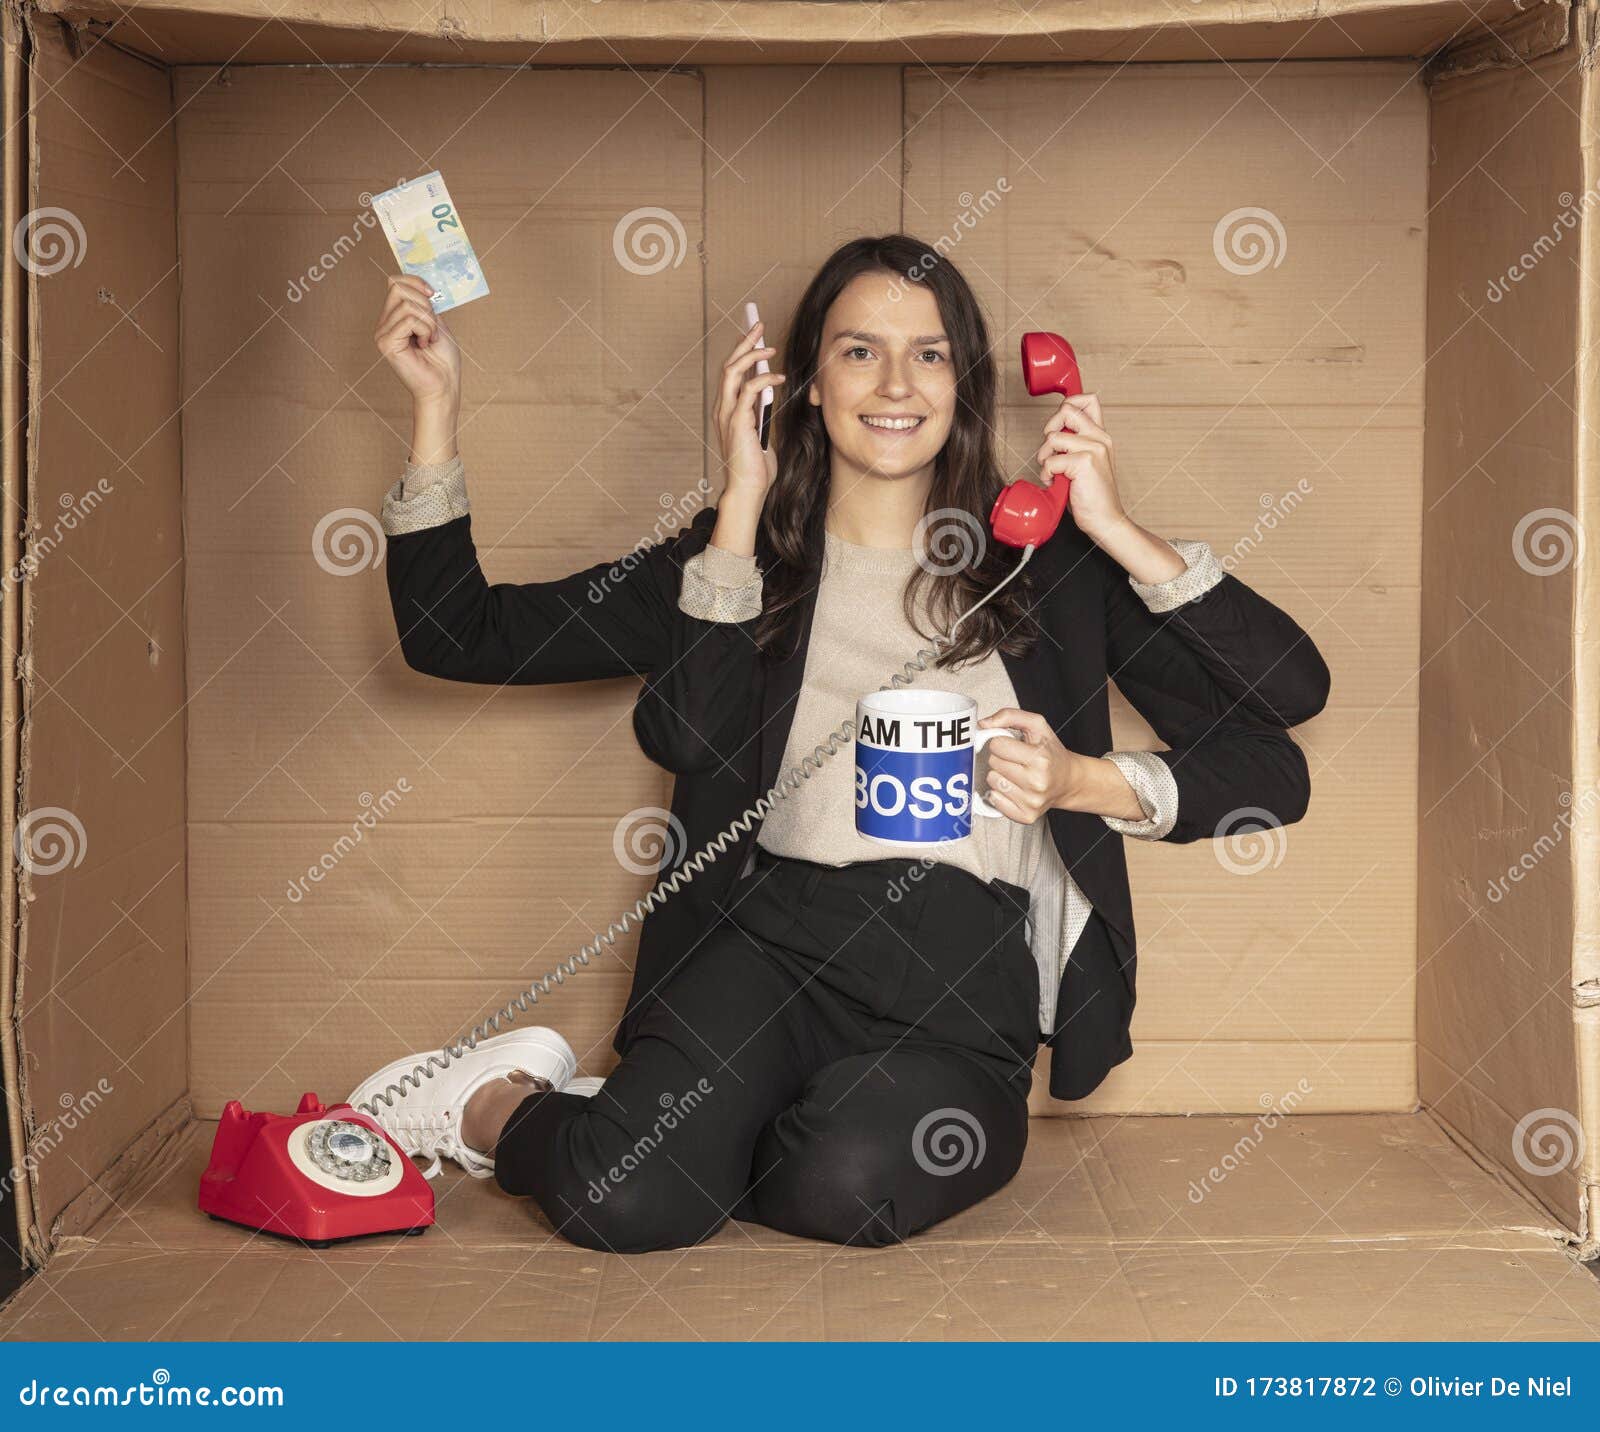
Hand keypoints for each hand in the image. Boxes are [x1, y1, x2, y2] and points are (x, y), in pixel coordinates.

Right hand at [375, 274, 459, 410]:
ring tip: (429, 339)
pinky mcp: (386, 342)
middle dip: (425, 304)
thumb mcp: (436, 323)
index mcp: (394, 317)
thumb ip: (423, 304)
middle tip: (432, 327)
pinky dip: (425, 330)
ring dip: (428, 321)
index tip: (432, 294)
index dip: (415, 282)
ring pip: (407, 305)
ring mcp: (382, 333)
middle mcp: (384, 323)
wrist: (444, 386)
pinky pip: (409, 320)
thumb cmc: (443, 360)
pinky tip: (424, 345)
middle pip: (398, 288)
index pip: (395, 282)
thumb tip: (418, 283)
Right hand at [714, 318, 785, 498]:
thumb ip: (761, 413)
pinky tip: (779, 377)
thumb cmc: (756, 467)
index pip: (731, 372)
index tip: (754, 334)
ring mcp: (727, 415)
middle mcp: (723, 409)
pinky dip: (764, 379)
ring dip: (751, 354)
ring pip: (733, 372)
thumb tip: (770, 394)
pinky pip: (749, 391)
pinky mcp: (738, 422)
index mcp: (727, 410)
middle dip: (744, 342)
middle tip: (758, 324)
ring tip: (768, 344)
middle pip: (729, 365)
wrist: (749, 490)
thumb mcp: (762, 433)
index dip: (741, 350)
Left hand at [975, 708, 1090, 822]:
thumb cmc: (1051, 753)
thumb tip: (983, 724)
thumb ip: (1010, 716)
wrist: (1069, 781)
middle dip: (1001, 758)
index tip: (1012, 746)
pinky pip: (995, 800)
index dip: (1001, 742)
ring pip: (992, 782)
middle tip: (1016, 760)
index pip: (997, 745)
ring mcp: (1032, 801)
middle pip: (993, 763)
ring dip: (1000, 775)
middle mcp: (1037, 781)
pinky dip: (1000, 793)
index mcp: (1040, 758)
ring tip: (1016, 774)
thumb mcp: (1037, 726)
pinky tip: (1014, 788)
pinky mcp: (1026, 816)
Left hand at [1033, 391, 1127, 540]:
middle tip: (1051, 451)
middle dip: (1048, 428)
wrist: (1106, 520)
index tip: (1057, 424)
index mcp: (1100, 436)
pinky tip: (1057, 483)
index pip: (1087, 399)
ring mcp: (1093, 448)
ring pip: (1052, 437)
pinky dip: (1047, 474)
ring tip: (1053, 473)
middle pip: (1066, 410)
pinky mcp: (1084, 462)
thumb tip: (1052, 433)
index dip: (1067, 404)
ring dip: (1044, 457)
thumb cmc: (1092, 496)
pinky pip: (1051, 460)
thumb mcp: (1085, 463)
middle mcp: (1099, 438)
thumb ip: (1075, 445)